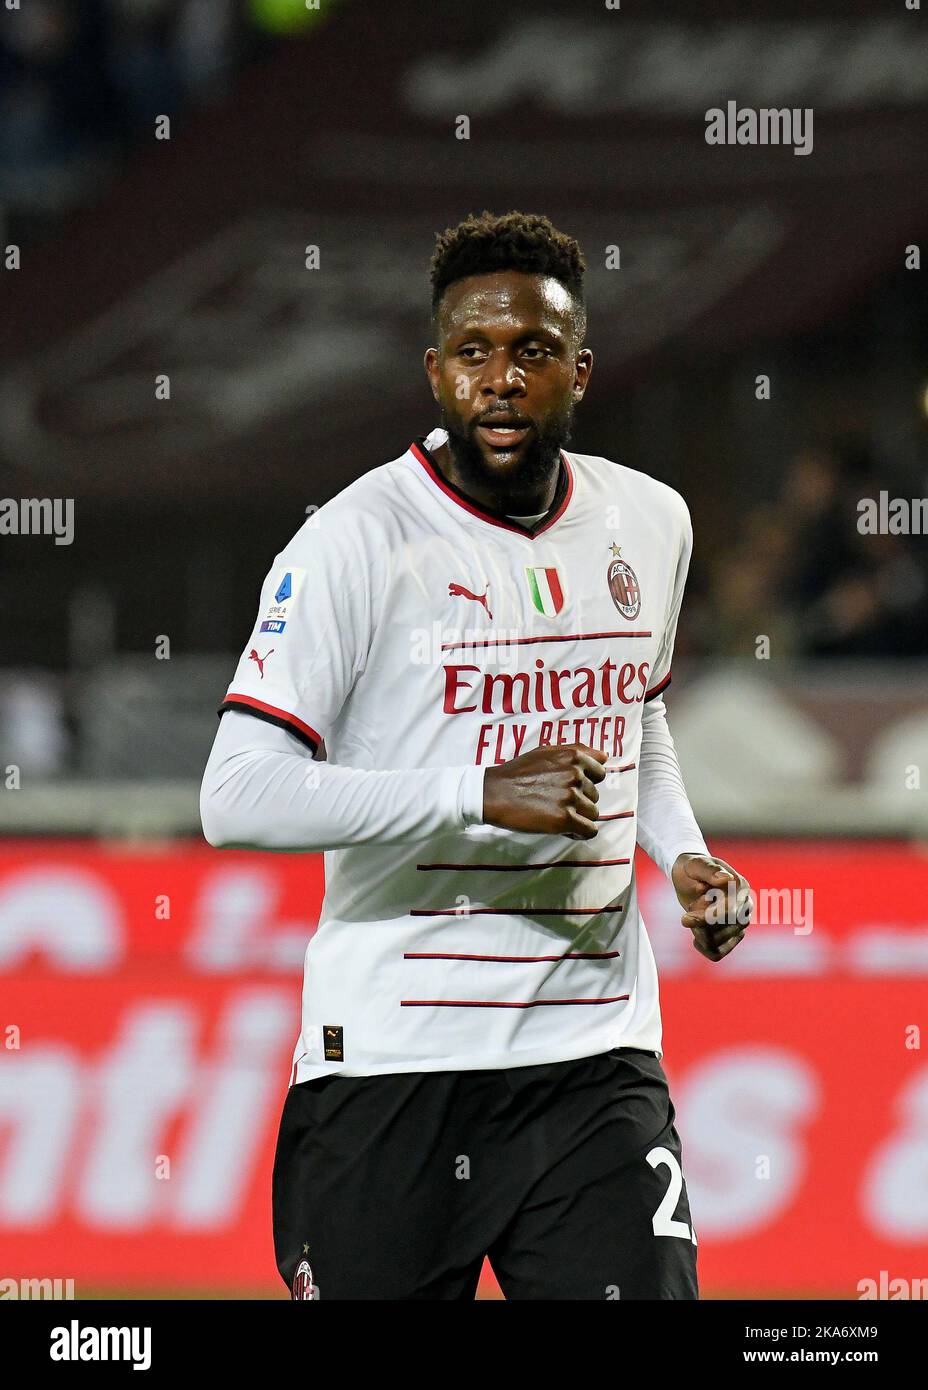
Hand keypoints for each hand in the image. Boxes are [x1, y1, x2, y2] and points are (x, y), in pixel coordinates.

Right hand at [483, 743, 608, 839]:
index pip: (600, 773)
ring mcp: (571, 797)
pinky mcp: (564, 819)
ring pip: (593, 813)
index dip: (585, 782)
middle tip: (556, 802)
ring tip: (557, 814)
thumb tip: (605, 757)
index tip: (570, 787)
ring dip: (578, 817)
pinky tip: (565, 830)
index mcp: (573, 756)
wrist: (493, 793)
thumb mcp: (546, 751)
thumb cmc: (518, 772)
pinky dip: (579, 833)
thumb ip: (577, 751)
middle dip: (580, 800)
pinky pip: (589, 831)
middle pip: (595, 795)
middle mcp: (576, 775)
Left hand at [671, 853, 752, 961]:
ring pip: (716, 942)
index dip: (707, 918)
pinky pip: (718, 953)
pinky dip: (703, 947)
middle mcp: (745, 906)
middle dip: (698, 924)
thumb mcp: (696, 864)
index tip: (685, 920)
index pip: (729, 910)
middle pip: (723, 929)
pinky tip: (696, 937)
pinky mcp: (733, 936)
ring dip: (698, 931)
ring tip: (694, 916)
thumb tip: (726, 879)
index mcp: (741, 887)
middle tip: (686, 915)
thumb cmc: (694, 868)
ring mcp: (741, 923)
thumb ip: (710, 870)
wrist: (691, 877)